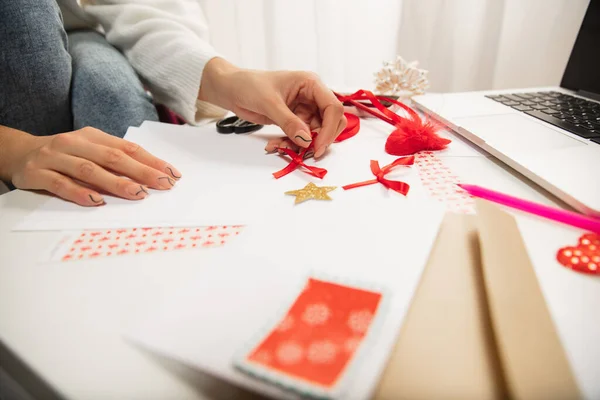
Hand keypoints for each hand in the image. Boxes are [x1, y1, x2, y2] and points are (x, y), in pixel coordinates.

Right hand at [7, 127, 180, 205]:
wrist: (18, 153)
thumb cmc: (65, 155)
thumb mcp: (89, 150)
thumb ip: (114, 160)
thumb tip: (151, 177)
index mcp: (92, 136)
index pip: (127, 148)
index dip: (151, 161)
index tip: (172, 174)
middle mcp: (74, 143)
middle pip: (112, 157)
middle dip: (141, 171)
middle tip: (162, 184)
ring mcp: (55, 157)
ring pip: (89, 170)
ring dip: (116, 183)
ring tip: (138, 194)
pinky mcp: (38, 173)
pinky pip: (61, 184)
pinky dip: (80, 193)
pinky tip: (97, 201)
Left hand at [199, 58, 346, 158]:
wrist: (232, 89)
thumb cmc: (249, 85)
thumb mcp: (269, 103)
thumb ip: (289, 122)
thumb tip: (306, 140)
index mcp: (311, 84)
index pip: (333, 107)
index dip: (329, 129)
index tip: (318, 147)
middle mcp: (312, 96)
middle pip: (330, 122)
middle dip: (319, 139)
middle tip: (306, 153)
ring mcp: (304, 109)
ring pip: (315, 133)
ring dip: (301, 144)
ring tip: (279, 146)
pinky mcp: (295, 120)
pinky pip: (301, 137)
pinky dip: (291, 144)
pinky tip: (275, 145)